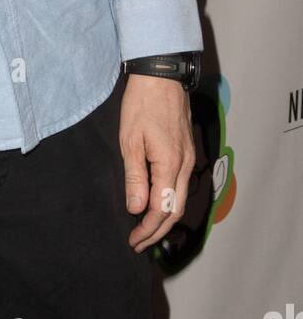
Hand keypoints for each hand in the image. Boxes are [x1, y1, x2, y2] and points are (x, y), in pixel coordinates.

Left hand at [119, 74, 195, 253]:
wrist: (161, 75)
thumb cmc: (141, 104)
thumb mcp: (130, 139)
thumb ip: (135, 176)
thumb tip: (136, 209)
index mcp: (170, 164)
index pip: (161, 209)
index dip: (147, 229)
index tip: (133, 241)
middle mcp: (184, 164)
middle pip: (176, 210)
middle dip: (157, 231)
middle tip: (139, 243)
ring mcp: (188, 157)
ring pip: (180, 198)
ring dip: (164, 218)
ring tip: (146, 230)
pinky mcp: (186, 150)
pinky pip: (181, 185)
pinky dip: (170, 202)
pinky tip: (156, 204)